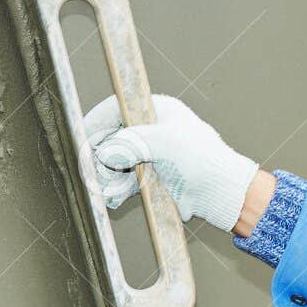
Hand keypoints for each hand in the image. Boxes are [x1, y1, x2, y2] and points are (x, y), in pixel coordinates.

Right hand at [81, 94, 259, 232]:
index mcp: (158, 111)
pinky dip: (119, 189)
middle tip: (97, 174)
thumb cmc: (204, 161)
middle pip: (111, 138)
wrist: (225, 194)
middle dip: (102, 158)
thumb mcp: (165, 142)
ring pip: (116, 163)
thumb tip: (104, 153)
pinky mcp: (154, 177)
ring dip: (109, 177)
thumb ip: (130, 143)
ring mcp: (153, 155)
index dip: (97, 122)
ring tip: (112, 192)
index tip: (82, 138)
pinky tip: (116, 198)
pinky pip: (126, 180)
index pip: (117, 108)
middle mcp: (153, 130)